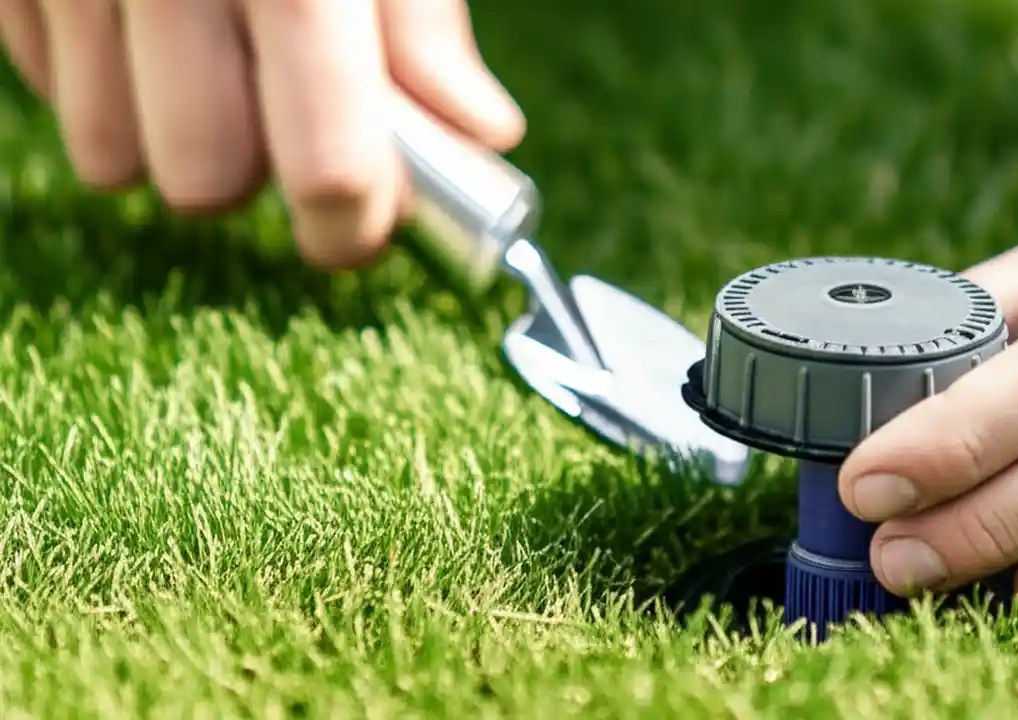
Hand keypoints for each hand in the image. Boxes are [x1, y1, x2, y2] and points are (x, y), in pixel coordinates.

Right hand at [0, 0, 523, 268]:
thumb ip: (425, 21)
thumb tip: (480, 135)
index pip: (332, 167)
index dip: (354, 228)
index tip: (362, 229)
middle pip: (206, 183)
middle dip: (252, 177)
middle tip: (276, 122)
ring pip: (109, 157)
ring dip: (165, 139)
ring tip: (201, 61)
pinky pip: (46, 91)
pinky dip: (97, 81)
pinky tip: (134, 18)